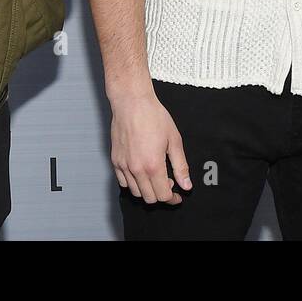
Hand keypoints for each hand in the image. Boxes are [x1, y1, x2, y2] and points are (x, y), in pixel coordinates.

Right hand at [109, 90, 191, 204]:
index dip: (172, 198)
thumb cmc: (152, 116)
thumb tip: (186, 185)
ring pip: (135, 192)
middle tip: (168, 183)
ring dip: (147, 190)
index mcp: (153, 165)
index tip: (177, 195)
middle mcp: (136, 168)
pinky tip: (140, 172)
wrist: (132, 102)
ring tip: (154, 176)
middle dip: (161, 195)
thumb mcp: (174, 140)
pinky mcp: (115, 160)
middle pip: (149, 198)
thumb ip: (180, 166)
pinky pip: (122, 182)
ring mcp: (123, 165)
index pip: (163, 196)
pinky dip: (132, 183)